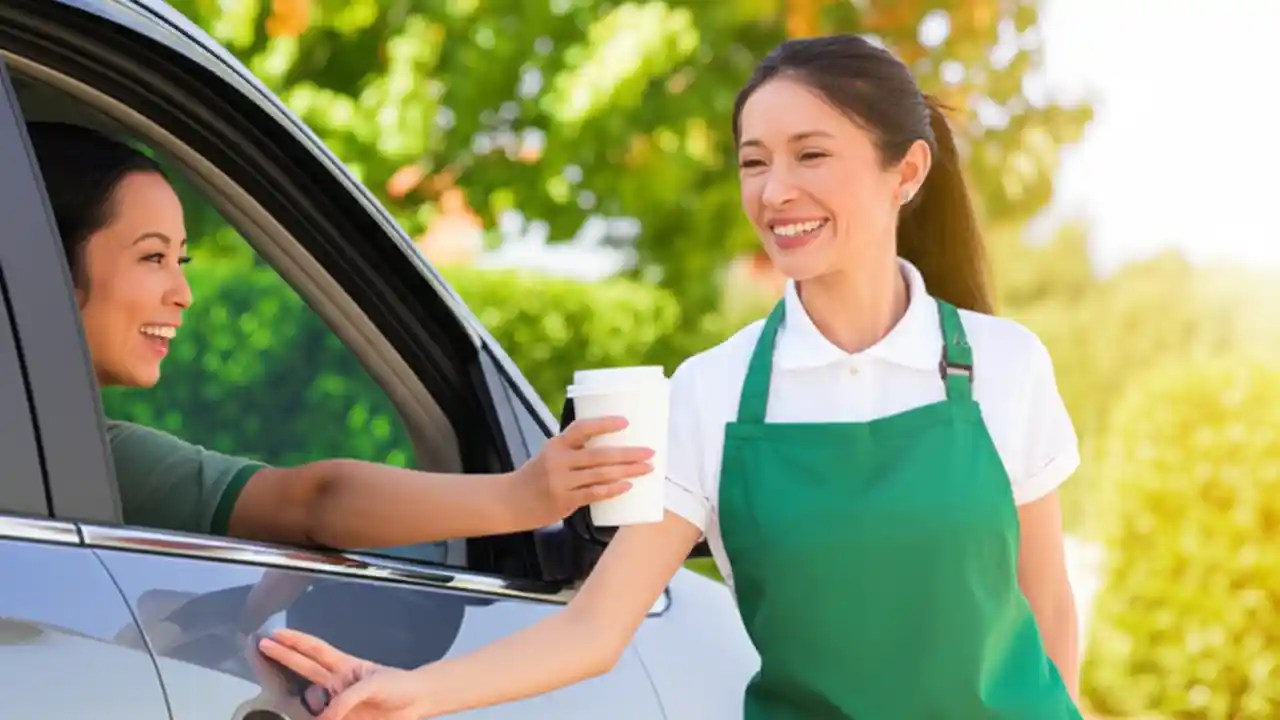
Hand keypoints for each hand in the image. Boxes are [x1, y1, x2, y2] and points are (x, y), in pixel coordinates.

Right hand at [258, 629, 429, 718]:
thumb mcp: (374, 684)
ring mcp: (339, 702)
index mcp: (346, 666)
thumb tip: (324, 717)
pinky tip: (306, 717)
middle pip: (305, 667)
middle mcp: (338, 682)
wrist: (417, 702)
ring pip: (309, 697)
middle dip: (284, 656)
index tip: (276, 633)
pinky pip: (322, 717)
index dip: (296, 642)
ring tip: (271, 683)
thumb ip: (347, 699)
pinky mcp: (344, 718)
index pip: (316, 651)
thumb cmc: (400, 685)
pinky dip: (312, 718)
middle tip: (263, 645)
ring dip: (293, 693)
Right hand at [512, 416, 654, 525]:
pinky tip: (627, 486)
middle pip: (599, 454)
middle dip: (628, 453)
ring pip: (601, 474)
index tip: (626, 422)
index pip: (582, 428)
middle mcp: (558, 461)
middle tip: (650, 452)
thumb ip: (575, 451)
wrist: (509, 501)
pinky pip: (593, 494)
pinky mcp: (563, 501)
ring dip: (627, 471)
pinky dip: (612, 489)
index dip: (604, 423)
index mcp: (556, 444)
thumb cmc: (536, 476)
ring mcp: (561, 482)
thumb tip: (612, 448)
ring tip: (647, 469)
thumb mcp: (550, 455)